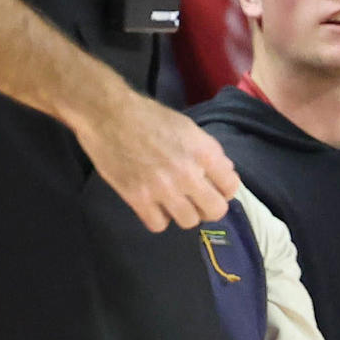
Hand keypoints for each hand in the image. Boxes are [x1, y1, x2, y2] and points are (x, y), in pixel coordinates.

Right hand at [73, 82, 241, 231]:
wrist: (108, 115)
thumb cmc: (148, 116)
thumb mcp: (187, 127)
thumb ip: (208, 151)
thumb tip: (226, 172)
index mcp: (203, 152)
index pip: (231, 186)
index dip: (224, 189)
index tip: (214, 188)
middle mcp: (188, 173)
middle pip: (215, 210)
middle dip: (208, 207)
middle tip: (196, 201)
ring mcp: (163, 189)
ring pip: (188, 222)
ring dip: (183, 213)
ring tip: (173, 202)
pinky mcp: (138, 198)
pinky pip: (158, 225)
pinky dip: (157, 218)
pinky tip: (153, 205)